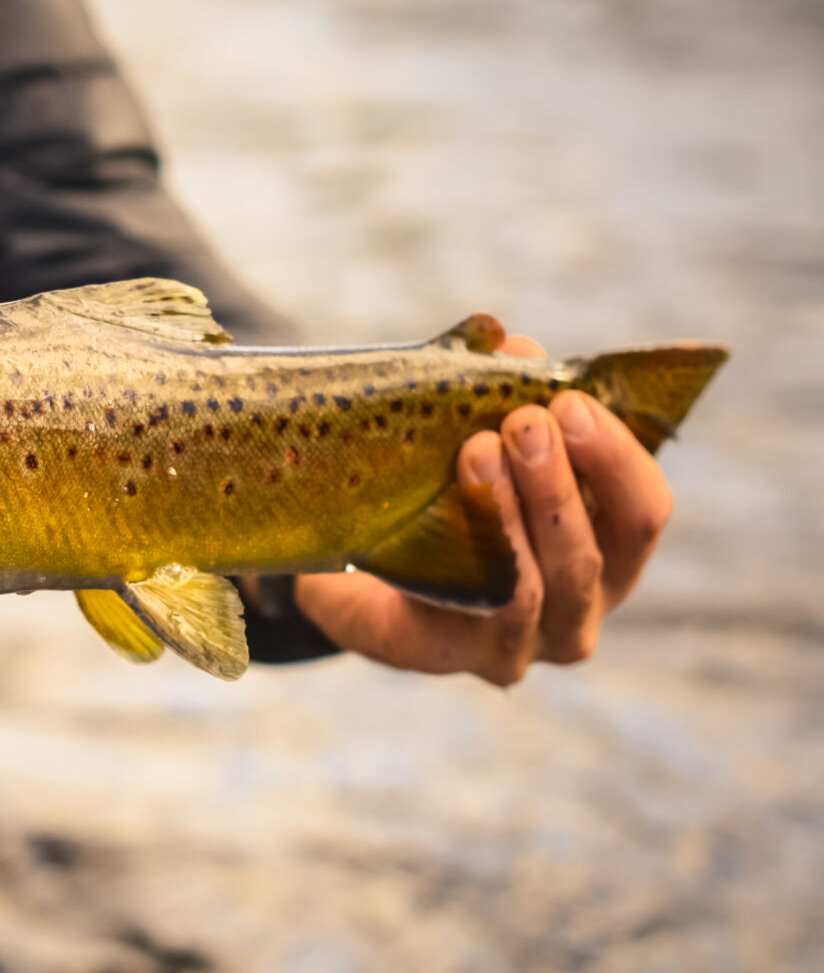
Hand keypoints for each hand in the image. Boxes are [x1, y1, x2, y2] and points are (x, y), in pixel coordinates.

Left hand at [294, 334, 672, 685]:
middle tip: (523, 423)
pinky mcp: (445, 656)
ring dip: (506, 515)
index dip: (618, 457)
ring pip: (527, 591)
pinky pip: (455, 610)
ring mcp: (514, 647)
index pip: (642, 515)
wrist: (356, 560)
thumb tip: (507, 342)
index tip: (572, 401)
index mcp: (604, 557)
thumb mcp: (479, 434)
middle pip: (587, 556)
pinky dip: (450, 556)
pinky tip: (429, 508)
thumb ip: (503, 392)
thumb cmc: (444, 490)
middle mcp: (574, 614)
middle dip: (557, 483)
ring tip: (476, 450)